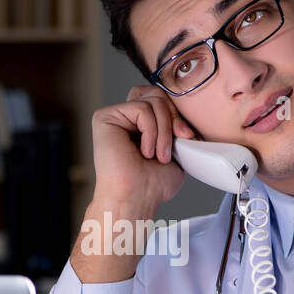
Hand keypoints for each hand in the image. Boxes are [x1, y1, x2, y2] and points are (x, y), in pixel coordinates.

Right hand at [89, 85, 197, 214]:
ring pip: (153, 100)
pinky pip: (141, 108)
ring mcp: (114, 116)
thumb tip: (188, 108)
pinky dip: (152, 131)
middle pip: (157, 93)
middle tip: (177, 142)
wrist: (136, 200)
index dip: (177, 113)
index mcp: (140, 123)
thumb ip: (176, 125)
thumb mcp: (175, 149)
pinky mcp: (105, 117)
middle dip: (173, 117)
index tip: (188, 136)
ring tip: (159, 155)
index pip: (162, 98)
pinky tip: (145, 151)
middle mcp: (125, 117)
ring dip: (164, 130)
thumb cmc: (152, 185)